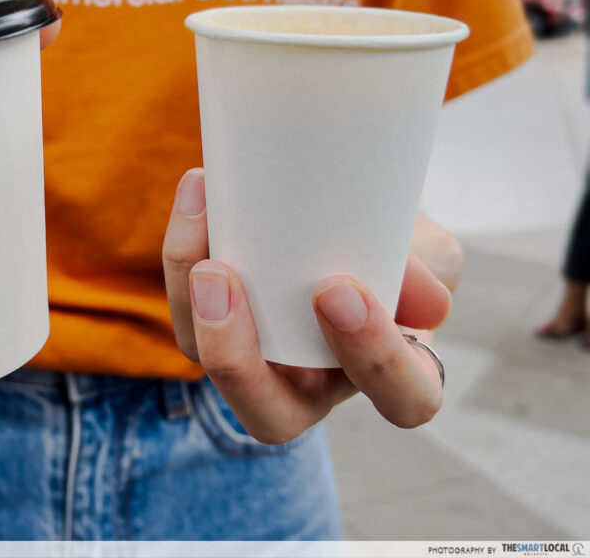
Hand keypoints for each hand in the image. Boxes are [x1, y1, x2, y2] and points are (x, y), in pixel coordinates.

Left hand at [163, 168, 451, 443]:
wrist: (341, 208)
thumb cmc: (393, 243)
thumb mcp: (425, 247)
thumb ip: (427, 267)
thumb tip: (425, 300)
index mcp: (391, 374)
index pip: (402, 399)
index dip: (376, 358)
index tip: (340, 288)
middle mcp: (318, 385)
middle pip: (270, 418)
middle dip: (237, 360)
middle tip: (223, 279)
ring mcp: (260, 360)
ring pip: (207, 361)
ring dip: (193, 303)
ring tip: (200, 229)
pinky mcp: (212, 322)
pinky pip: (187, 306)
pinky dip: (184, 252)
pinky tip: (198, 192)